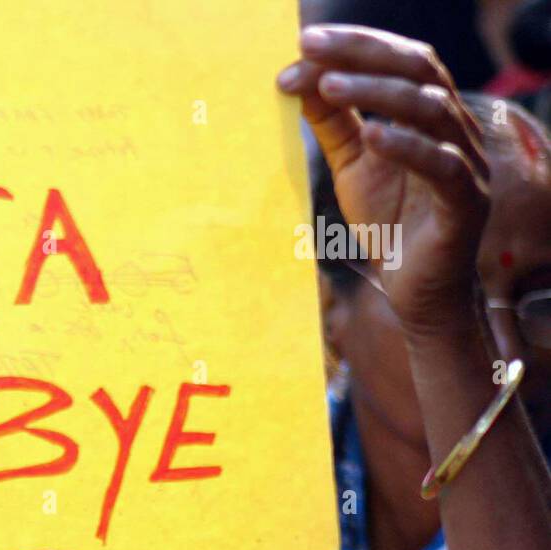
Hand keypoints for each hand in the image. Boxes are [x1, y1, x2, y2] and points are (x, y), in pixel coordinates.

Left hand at [278, 26, 489, 337]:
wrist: (414, 290)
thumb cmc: (387, 223)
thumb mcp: (351, 165)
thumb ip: (332, 123)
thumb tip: (299, 78)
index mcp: (427, 116)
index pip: (401, 61)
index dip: (357, 44)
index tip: (305, 42)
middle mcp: (453, 130)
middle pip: (418, 71)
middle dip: (363, 54)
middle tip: (311, 49)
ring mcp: (465, 164)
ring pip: (431, 110)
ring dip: (378, 93)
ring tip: (331, 86)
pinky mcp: (466, 203)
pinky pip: (442, 166)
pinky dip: (408, 146)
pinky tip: (373, 136)